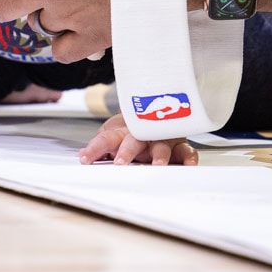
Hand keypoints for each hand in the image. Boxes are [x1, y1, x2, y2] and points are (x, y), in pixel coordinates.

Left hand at [79, 114, 197, 167]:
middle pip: (134, 140)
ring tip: (157, 165)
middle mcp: (143, 134)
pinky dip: (189, 158)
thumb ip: (100, 147)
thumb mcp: (112, 134)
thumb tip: (83, 156)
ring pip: (161, 146)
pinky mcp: (179, 145)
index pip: (105, 138)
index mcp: (123, 132)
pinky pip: (186, 151)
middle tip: (121, 162)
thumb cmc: (131, 127)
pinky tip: (188, 165)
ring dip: (159, 156)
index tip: (85, 158)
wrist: (153, 106)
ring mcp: (161, 139)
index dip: (95, 148)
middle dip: (127, 151)